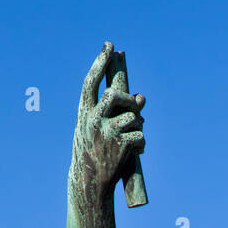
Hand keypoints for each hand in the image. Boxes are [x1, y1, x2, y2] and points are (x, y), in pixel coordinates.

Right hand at [70, 42, 145, 199]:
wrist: (90, 181)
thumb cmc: (94, 151)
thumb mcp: (98, 128)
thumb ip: (117, 111)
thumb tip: (143, 97)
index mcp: (84, 112)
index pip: (91, 82)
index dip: (100, 62)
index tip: (109, 45)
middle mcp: (93, 120)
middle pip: (115, 96)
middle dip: (128, 101)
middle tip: (134, 108)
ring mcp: (106, 133)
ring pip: (133, 117)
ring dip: (138, 126)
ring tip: (132, 138)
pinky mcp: (120, 146)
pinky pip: (141, 136)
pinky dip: (142, 144)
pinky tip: (136, 152)